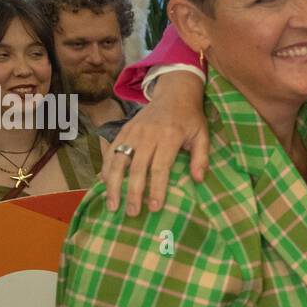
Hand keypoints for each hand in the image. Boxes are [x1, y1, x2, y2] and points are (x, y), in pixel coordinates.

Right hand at [103, 72, 207, 214]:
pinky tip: (103, 185)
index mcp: (169, 137)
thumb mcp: (202, 135)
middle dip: (133, 192)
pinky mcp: (123, 130)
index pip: (160, 168)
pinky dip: (105, 168)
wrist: (174, 93)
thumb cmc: (190, 119)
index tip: (155, 208)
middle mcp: (148, 135)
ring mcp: (133, 132)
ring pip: (118, 160)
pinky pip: (111, 151)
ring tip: (113, 205)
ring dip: (113, 184)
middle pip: (136, 167)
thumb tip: (199, 180)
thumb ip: (201, 158)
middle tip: (132, 213)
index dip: (156, 189)